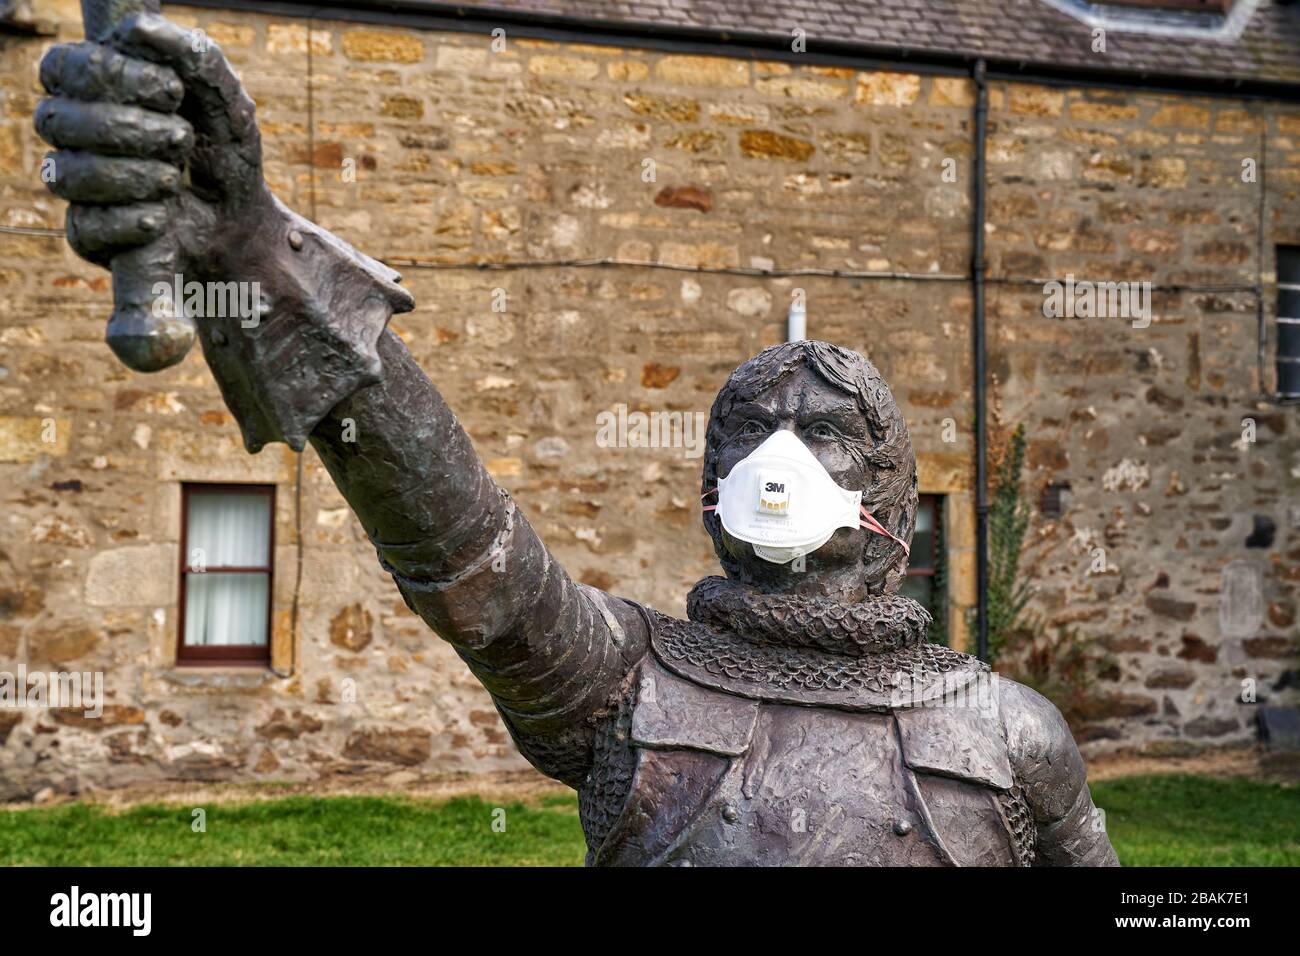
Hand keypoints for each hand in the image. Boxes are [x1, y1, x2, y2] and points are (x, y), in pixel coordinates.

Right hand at [34, 12, 271, 277]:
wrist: (245, 221)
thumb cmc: (226, 151)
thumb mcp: (225, 99)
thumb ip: (192, 55)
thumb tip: (139, 27)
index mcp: (96, 92)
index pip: (62, 69)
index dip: (107, 74)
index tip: (170, 89)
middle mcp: (77, 136)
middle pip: (55, 121)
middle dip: (125, 128)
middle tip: (182, 138)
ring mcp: (79, 186)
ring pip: (67, 175)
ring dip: (131, 175)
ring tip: (175, 178)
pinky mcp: (90, 234)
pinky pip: (86, 227)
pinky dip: (132, 221)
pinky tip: (162, 219)